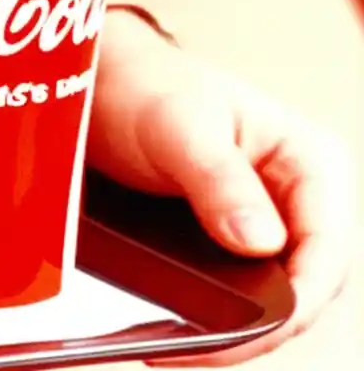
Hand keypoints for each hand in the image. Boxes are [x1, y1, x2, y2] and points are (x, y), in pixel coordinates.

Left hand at [90, 12, 356, 365]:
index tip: (250, 331)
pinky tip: (174, 331)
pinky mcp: (224, 238)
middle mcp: (295, 198)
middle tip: (192, 352)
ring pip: (268, 296)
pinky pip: (232, 289)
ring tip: (175, 348)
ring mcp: (262, 221)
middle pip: (301, 287)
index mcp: (307, 162)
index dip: (296, 302)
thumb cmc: (143, 88)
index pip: (325, 253)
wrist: (98, 80)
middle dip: (259, 327)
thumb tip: (262, 245)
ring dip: (232, 329)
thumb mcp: (178, 129)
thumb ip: (219, 181)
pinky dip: (210, 314)